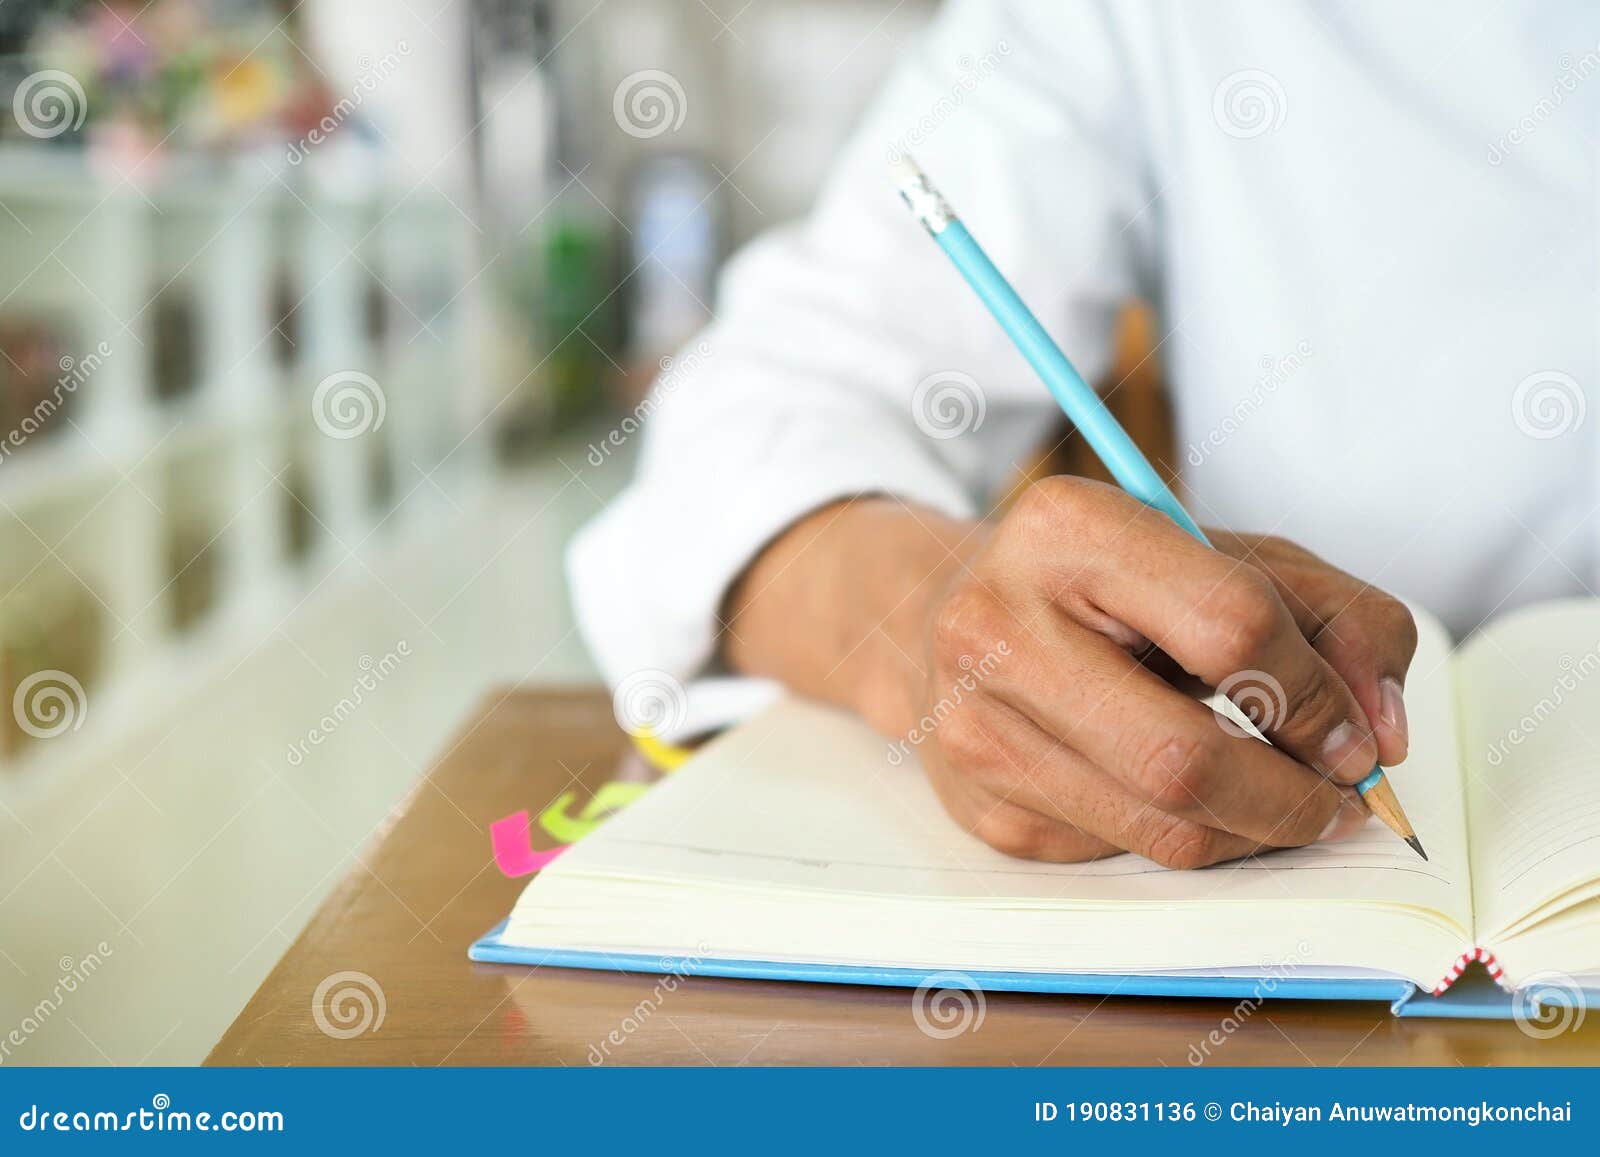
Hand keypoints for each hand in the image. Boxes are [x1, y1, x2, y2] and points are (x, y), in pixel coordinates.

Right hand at [724, 478, 1416, 867]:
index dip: (1320, 696)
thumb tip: (1381, 735)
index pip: (1232, 626)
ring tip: (1282, 802)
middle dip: (1294, 797)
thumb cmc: (1107, 584)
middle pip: (1184, 758)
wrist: (949, 619)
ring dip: (1255, 832)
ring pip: (1162, 829)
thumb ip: (1335, 618)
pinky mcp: (978, 805)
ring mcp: (975, 724)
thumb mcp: (1227, 555)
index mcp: (1067, 528)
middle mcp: (996, 624)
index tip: (1356, 734)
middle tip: (1339, 800)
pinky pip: (1124, 855)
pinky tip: (1189, 798)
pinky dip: (1189, 839)